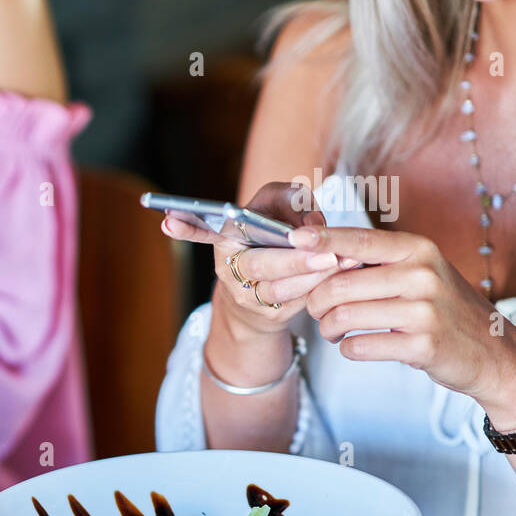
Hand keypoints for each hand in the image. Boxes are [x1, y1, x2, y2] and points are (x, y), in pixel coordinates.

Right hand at [161, 182, 350, 336]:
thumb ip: (292, 199)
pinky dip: (323, 287)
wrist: (263, 290)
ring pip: (284, 288)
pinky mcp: (270, 316)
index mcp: (224, 240)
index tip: (168, 219)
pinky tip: (345, 273)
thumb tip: (312, 219)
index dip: (187, 226)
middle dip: (293, 260)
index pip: (203, 230)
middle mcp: (230, 269)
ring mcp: (249, 297)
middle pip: (260, 264)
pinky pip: (299, 302)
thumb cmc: (272, 236)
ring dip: (317, 275)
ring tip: (346, 260)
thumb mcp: (275, 207)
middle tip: (325, 254)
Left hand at [296, 225, 515, 427]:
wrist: (490, 351)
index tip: (293, 239)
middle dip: (315, 301)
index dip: (322, 240)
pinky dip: (347, 349)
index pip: (358, 240)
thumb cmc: (441, 308)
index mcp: (417, 250)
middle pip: (338, 284)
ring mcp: (424, 311)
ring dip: (327, 328)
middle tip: (317, 311)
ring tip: (332, 331)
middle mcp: (422, 275)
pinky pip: (360, 347)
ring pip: (343, 316)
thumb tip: (318, 252)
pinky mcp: (422, 345)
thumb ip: (377, 262)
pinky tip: (354, 346)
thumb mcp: (419, 272)